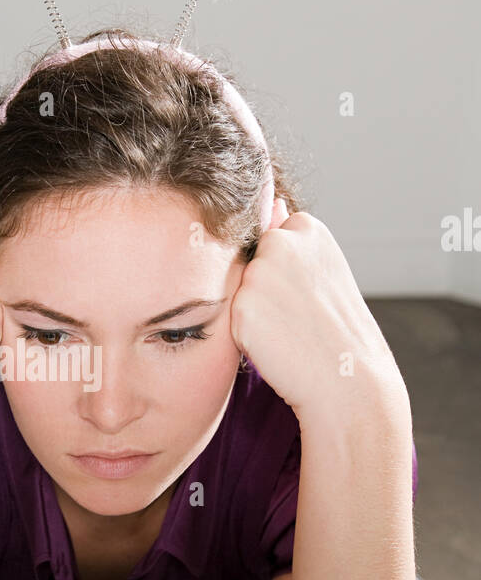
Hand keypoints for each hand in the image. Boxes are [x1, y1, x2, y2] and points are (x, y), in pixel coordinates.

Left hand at [229, 210, 405, 422]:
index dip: (284, 275)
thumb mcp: (322, 269)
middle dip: (264, 289)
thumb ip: (292, 238)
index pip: (269, 240)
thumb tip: (271, 202)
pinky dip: (246, 333)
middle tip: (298, 317)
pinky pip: (230, 316)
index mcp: (307, 227)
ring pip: (238, 290)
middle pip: (249, 263)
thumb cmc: (337, 328)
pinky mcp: (242, 304)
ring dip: (253, 311)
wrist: (348, 378)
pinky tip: (275, 343)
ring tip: (289, 330)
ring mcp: (260, 271)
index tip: (308, 296)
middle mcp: (281, 240)